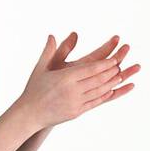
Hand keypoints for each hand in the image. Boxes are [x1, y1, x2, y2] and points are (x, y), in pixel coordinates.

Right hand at [18, 34, 138, 127]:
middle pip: (98, 79)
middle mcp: (72, 90)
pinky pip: (94, 103)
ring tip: (120, 76)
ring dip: (111, 83)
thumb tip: (52, 35)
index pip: (91, 68)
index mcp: (65, 78)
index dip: (105, 63)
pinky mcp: (76, 112)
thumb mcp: (40, 68)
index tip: (114, 58)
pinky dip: (104, 95)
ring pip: (99, 91)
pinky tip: (110, 90)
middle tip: (121, 65)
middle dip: (111, 72)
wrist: (29, 115)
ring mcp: (75, 102)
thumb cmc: (34, 90)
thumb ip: (49, 51)